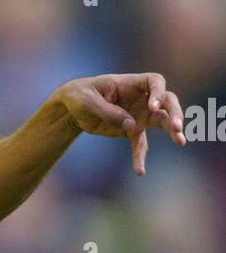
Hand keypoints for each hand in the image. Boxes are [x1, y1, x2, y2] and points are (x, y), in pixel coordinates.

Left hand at [55, 73, 184, 175]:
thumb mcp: (89, 103)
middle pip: (166, 101)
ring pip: (161, 121)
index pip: (154, 81)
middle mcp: (140, 98)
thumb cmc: (80, 97)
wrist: (72, 108)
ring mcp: (139, 114)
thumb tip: (132, 126)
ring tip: (181, 141)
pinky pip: (140, 144)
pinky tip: (140, 171)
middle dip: (174, 112)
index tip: (154, 106)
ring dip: (172, 131)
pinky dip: (140, 156)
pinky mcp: (132, 130)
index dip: (158, 93)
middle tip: (177, 126)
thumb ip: (110, 113)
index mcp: (130, 84)